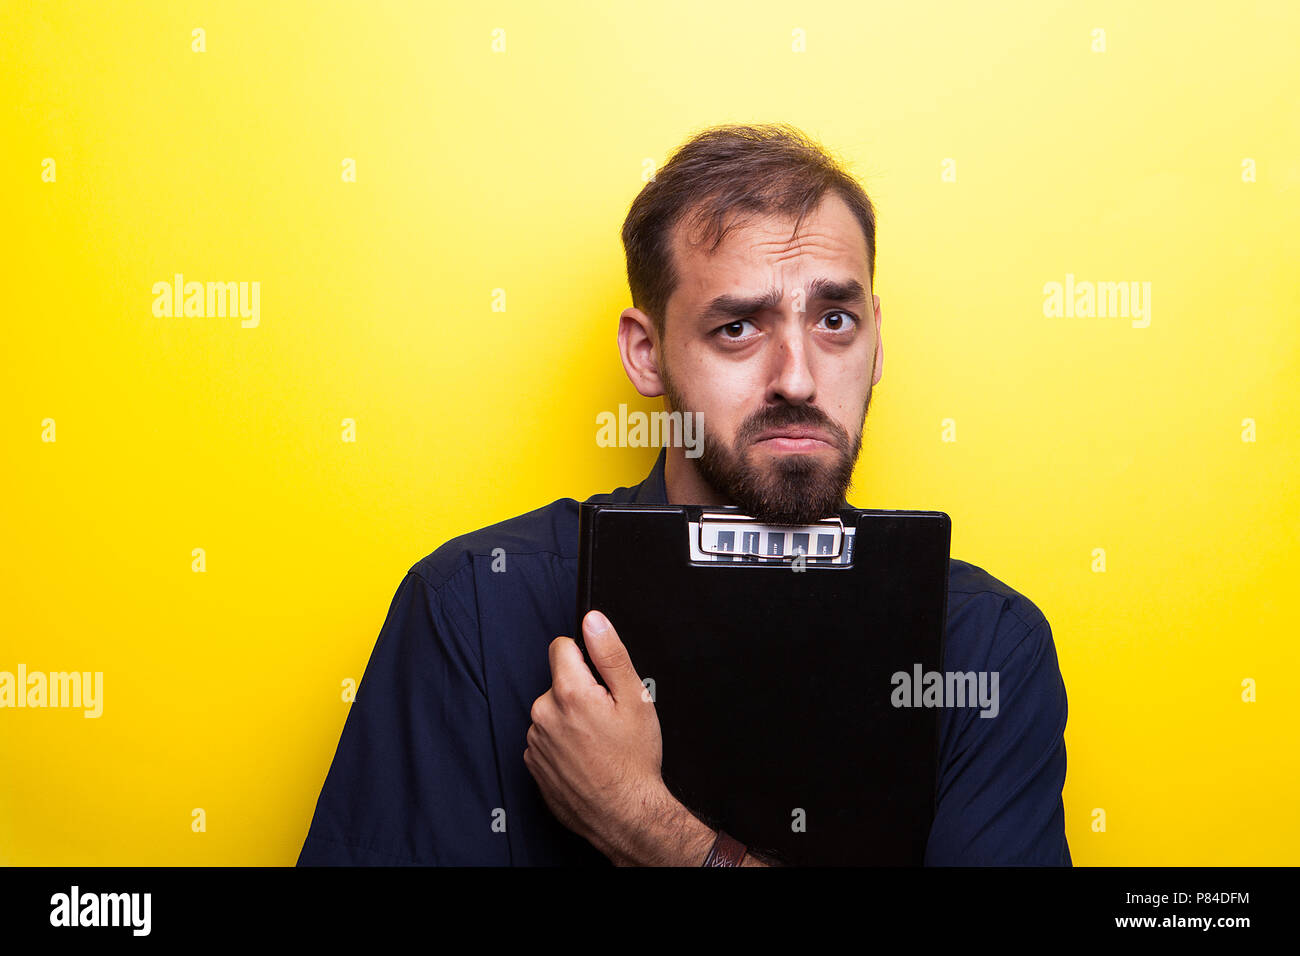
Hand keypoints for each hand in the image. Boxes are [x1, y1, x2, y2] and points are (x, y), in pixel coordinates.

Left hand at [524, 610, 706, 864]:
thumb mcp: (634, 699)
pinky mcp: (533, 763)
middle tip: (606, 717)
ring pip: (552, 710)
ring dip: (570, 718)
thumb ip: (610, 654)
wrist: (624, 815)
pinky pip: (545, 737)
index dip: (584, 656)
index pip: (560, 647)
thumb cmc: (633, 762)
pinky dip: (562, 742)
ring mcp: (535, 741)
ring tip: (597, 741)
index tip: (599, 678)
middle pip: (558, 681)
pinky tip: (584, 757)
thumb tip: (593, 621)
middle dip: (580, 691)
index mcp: (568, 693)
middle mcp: (543, 714)